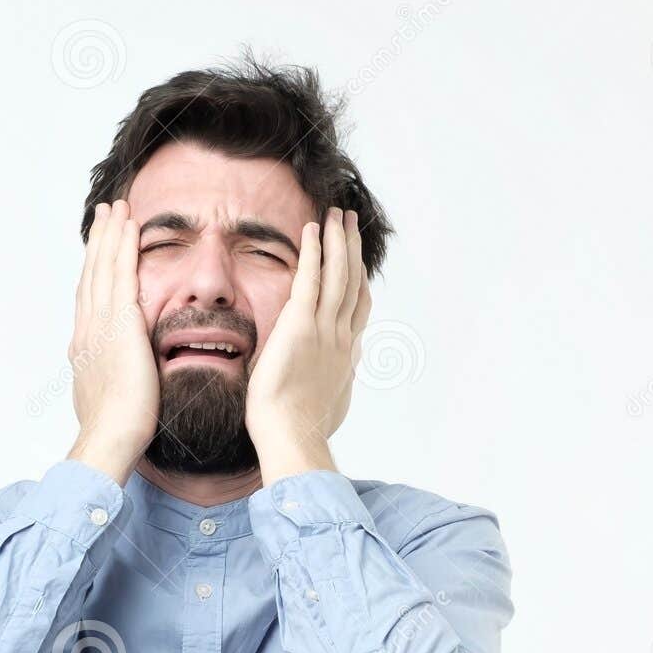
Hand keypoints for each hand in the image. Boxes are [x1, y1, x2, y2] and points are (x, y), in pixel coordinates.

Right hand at [66, 200, 158, 485]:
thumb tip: (109, 373)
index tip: (98, 248)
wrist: (111, 435)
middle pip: (91, 274)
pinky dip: (123, 247)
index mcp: (84, 346)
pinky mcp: (120, 324)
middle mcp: (87, 329)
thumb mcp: (106, 395)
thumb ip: (108, 376)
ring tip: (116, 209)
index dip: (92, 269)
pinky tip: (129, 226)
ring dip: (110, 235)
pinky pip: (121, 275)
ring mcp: (101, 324)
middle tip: (103, 214)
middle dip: (98, 242)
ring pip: (103, 268)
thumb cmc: (116, 428)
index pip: (89, 297)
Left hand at [244, 207, 371, 480]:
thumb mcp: (328, 406)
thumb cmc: (303, 431)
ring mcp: (325, 330)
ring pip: (338, 274)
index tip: (358, 261)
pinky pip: (311, 279)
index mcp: (345, 356)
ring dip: (338, 241)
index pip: (357, 309)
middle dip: (352, 249)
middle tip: (351, 222)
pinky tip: (312, 229)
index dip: (358, 280)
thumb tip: (339, 387)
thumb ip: (334, 388)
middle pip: (352, 282)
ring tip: (337, 215)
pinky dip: (314, 251)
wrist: (293, 437)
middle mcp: (341, 338)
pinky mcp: (301, 325)